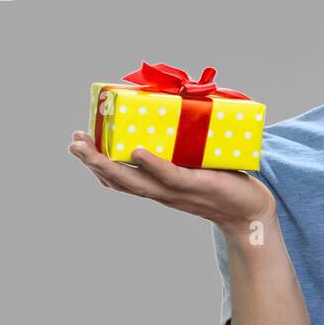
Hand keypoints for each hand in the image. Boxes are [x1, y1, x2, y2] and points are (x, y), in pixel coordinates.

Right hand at [67, 130, 275, 235]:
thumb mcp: (197, 166)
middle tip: (73, 142)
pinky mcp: (195, 184)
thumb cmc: (225, 186)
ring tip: (88, 147)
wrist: (250, 213)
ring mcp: (175, 189)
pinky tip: (136, 152)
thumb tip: (181, 112)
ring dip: (108, 164)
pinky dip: (152, 164)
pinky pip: (169, 175)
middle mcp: (161, 191)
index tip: (80, 144)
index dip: (97, 165)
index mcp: (158, 187)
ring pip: (134, 180)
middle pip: (117, 180)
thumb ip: (184, 149)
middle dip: (92, 161)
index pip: (120, 179)